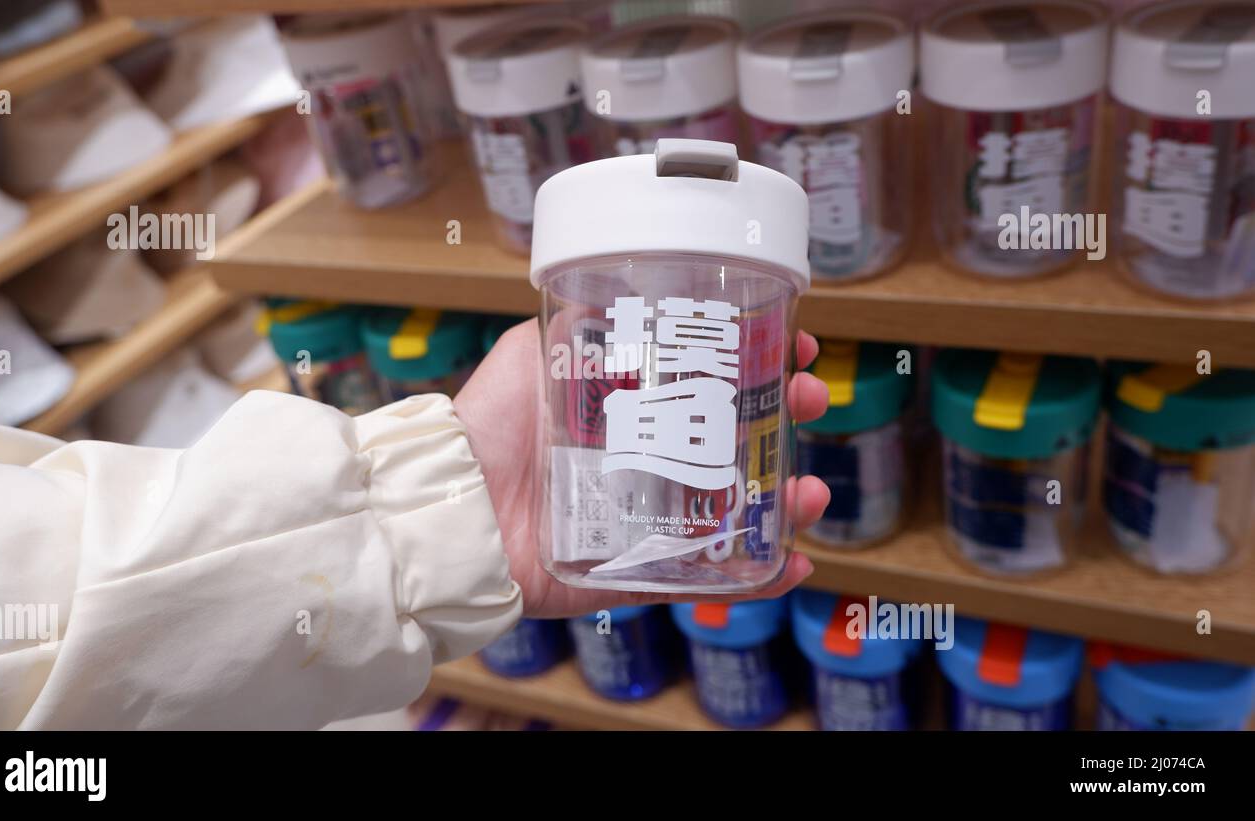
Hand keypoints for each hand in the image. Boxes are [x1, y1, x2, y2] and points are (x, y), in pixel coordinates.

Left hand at [455, 319, 829, 618]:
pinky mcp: (634, 573)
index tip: (794, 349)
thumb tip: (618, 287)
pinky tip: (795, 562)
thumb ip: (573, 325)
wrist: (453, 505)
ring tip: (811, 492)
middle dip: (781, 424)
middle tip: (809, 401)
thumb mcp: (531, 352)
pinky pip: (706, 580)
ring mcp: (645, 524)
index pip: (706, 391)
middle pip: (733, 449)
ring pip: (735, 517)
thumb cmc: (488, 426)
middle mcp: (643, 468)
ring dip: (786, 503)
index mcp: (628, 417)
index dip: (754, 370)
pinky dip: (758, 577)